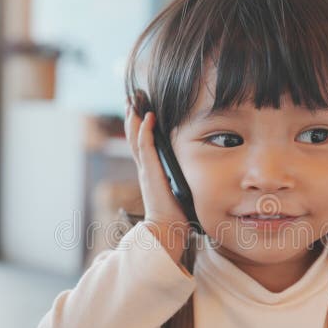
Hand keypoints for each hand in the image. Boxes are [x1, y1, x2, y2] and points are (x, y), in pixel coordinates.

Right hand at [124, 97, 191, 259]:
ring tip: (133, 101)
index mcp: (151, 172)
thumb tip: (196, 173)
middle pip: (133, 137)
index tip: (140, 110)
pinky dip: (145, 131)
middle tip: (131, 98)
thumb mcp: (178, 189)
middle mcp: (145, 169)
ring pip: (135, 138)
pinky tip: (147, 117)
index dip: (139, 127)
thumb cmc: (176, 214)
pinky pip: (145, 147)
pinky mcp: (150, 172)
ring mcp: (146, 170)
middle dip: (132, 117)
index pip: (142, 145)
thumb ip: (181, 178)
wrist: (168, 229)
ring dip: (134, 118)